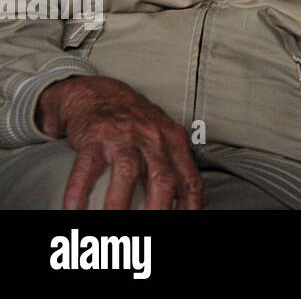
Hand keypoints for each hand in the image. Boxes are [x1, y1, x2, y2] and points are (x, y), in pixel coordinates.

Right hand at [35, 76, 203, 210]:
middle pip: (162, 178)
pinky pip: (87, 166)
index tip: (186, 222)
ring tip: (114, 222)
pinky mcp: (95, 136)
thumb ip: (182, 167)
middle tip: (149, 232)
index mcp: (174, 142)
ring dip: (120, 203)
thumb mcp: (167, 138)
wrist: (101, 94)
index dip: (191, 205)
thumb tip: (201, 201)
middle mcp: (153, 138)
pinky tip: (74, 208)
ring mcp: (124, 136)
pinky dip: (79, 188)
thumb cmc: (138, 124)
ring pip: (127, 172)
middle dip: (159, 208)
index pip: (189, 179)